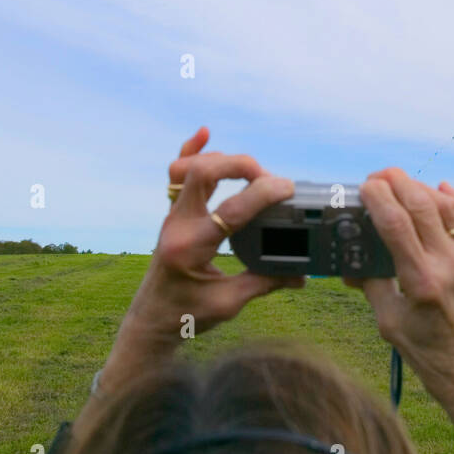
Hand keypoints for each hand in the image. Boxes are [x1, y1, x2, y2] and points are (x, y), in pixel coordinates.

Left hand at [99, 128, 302, 395]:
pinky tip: (205, 132)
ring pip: (190, 168)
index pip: (230, 210)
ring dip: (224, 160)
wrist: (152, 321)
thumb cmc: (187, 316)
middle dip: (242, 166)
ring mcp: (172, 216)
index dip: (262, 194)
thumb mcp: (229, 304)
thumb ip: (265, 283)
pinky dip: (190, 150)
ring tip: (253, 172)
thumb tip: (302, 274)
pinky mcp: (173, 213)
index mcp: (191, 248)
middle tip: (270, 180)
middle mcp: (177, 225)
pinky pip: (177, 174)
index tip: (288, 189)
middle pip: (204, 173)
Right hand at [349, 168, 453, 453]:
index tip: (365, 186)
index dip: (378, 197)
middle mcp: (449, 267)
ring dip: (424, 188)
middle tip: (380, 175)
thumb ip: (370, 285)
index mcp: (420, 281)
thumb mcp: (388, 323)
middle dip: (398, 182)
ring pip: (449, 207)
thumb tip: (351, 259)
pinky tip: (442, 188)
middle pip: (422, 205)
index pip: (395, 223)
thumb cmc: (427, 353)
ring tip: (405, 183)